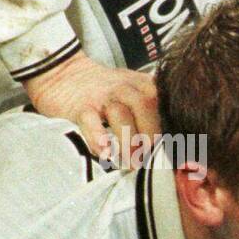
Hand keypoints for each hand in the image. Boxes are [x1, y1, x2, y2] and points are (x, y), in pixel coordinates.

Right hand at [24, 50, 158, 164]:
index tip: (173, 154)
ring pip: (121, 114)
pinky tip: (105, 154)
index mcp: (144, 86)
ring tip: (132, 164)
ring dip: (129, 141)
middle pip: (146, 107)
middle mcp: (126, 88)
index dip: (171, 130)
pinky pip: (90, 122)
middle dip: (152, 136)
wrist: (64, 74)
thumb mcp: (133, 94)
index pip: (164, 106)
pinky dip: (98, 139)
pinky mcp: (80, 107)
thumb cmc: (104, 92)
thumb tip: (169, 147)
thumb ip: (151, 114)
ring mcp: (102, 96)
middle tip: (153, 162)